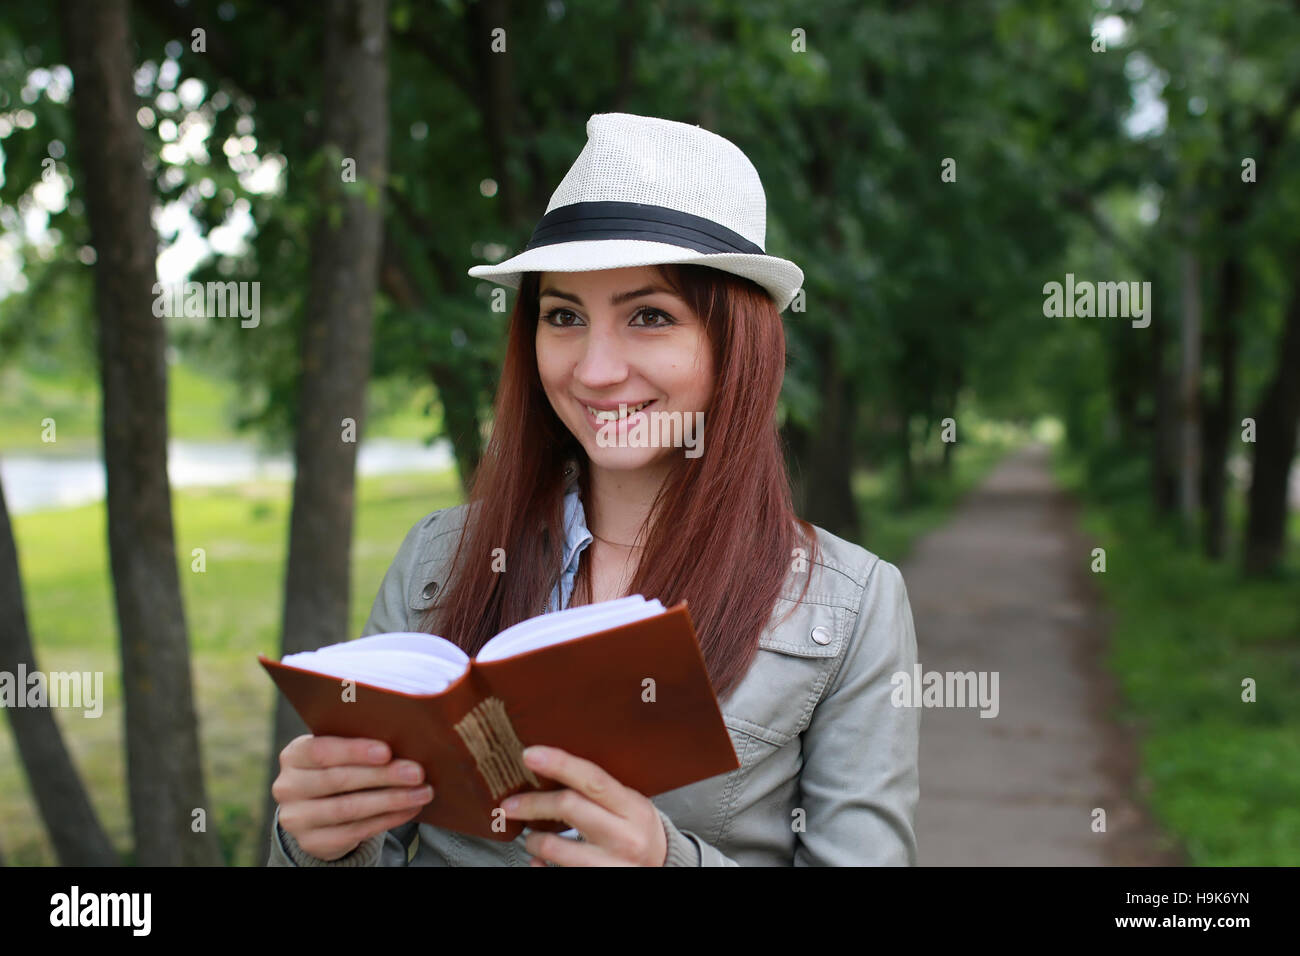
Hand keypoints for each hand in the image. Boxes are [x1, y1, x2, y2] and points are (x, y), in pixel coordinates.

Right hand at [272, 734, 434, 861]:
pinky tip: (409, 810)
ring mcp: (297, 818)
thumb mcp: (338, 753)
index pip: (321, 751)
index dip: (355, 751)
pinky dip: (387, 819)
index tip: (387, 751)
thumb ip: (358, 744)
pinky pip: (355, 831)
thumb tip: (404, 737)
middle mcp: (288, 787)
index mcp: (293, 755)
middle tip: (417, 772)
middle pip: (339, 780)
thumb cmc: (338, 768)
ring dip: (391, 800)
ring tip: (422, 793)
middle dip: (383, 776)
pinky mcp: (312, 842)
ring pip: (348, 809)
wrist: (317, 810)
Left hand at [500, 745, 667, 866]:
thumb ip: (600, 789)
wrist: (662, 868)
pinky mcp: (598, 882)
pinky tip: (539, 860)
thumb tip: (552, 766)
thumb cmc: (638, 831)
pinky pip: (554, 874)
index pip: (593, 779)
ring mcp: (611, 865)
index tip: (529, 754)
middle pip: (568, 808)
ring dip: (533, 840)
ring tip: (532, 837)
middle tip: (509, 805)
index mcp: (632, 808)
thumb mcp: (631, 804)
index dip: (560, 764)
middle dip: (531, 804)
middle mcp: (624, 836)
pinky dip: (539, 865)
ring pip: (554, 847)